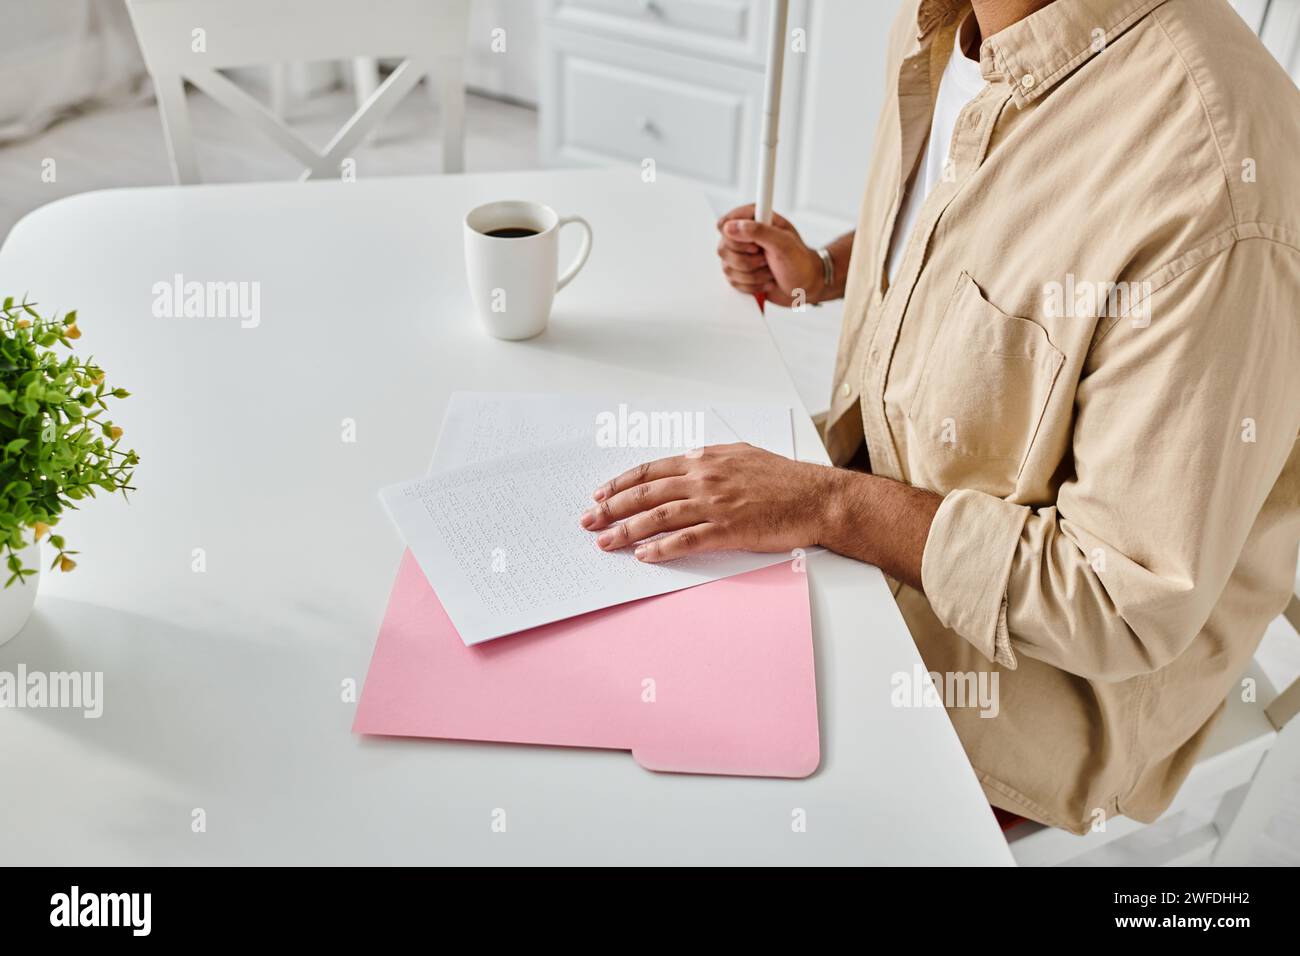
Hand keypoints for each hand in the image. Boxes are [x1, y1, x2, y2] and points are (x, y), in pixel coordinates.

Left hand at [579, 443, 831, 561]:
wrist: (815, 497)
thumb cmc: (782, 478)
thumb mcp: (741, 455)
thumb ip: (709, 460)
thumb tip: (685, 464)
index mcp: (704, 459)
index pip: (651, 471)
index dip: (621, 484)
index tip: (600, 495)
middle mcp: (704, 479)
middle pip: (646, 494)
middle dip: (611, 508)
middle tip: (588, 521)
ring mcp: (715, 504)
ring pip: (659, 517)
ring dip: (627, 531)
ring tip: (606, 543)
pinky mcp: (728, 530)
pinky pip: (686, 540)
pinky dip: (661, 549)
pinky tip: (643, 557)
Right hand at [716, 204, 823, 307]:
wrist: (806, 285)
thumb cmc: (800, 262)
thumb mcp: (783, 243)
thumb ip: (758, 231)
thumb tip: (730, 227)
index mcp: (756, 218)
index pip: (726, 222)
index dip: (736, 237)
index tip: (755, 245)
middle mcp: (745, 235)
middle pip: (723, 247)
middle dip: (748, 260)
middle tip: (767, 259)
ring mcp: (742, 254)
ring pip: (727, 267)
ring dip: (752, 275)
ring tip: (770, 271)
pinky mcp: (741, 272)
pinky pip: (732, 281)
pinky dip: (751, 286)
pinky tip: (766, 281)